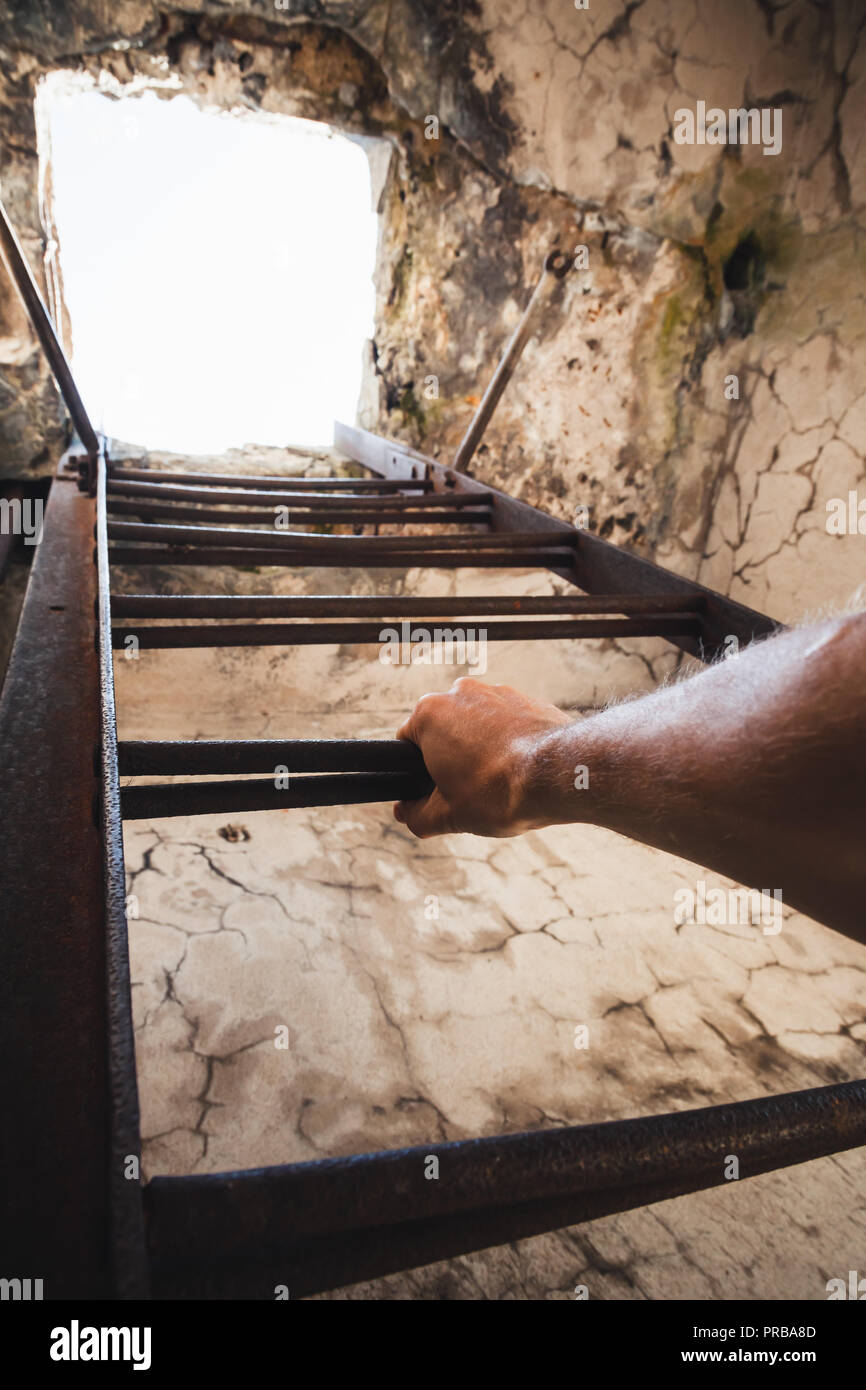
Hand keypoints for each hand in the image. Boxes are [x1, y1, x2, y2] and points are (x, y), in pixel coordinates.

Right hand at [394, 676, 571, 837]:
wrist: (559, 774)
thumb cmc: (498, 791)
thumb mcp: (447, 815)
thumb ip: (416, 814)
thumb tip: (405, 813)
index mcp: (430, 714)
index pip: (408, 743)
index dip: (418, 771)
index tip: (435, 791)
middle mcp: (460, 693)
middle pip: (444, 730)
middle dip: (452, 758)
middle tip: (468, 792)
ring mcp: (497, 692)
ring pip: (478, 724)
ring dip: (481, 748)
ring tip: (499, 781)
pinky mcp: (529, 699)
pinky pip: (508, 721)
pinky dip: (510, 741)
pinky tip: (521, 769)